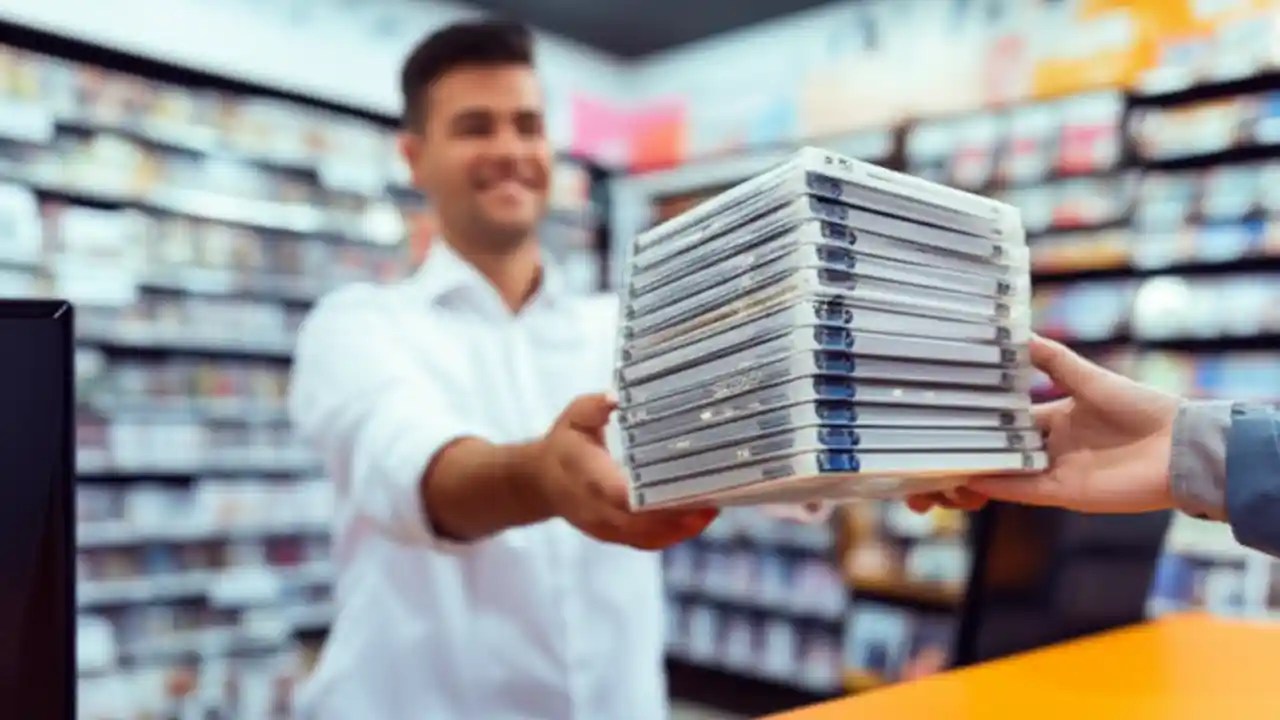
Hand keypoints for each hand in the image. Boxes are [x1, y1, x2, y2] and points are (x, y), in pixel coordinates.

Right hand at [532, 393, 717, 549]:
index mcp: (587, 477)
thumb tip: (616, 397)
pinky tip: (697, 519)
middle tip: (714, 494)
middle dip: (678, 513)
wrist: (540, 482)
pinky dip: (673, 535)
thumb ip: (594, 407)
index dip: (651, 497)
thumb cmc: (564, 443)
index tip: (683, 484)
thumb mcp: (574, 417)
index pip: (620, 494)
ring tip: (713, 505)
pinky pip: (647, 542)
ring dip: (681, 526)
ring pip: (648, 536)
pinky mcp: (614, 536)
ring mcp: (605, 528)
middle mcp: (596, 509)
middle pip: (642, 522)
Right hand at [907, 335, 1181, 514]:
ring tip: (937, 477)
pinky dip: (995, 487)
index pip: (1003, 421)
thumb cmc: (1141, 408)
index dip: (973, 421)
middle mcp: (1049, 446)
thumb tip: (1019, 332)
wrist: (1181, 447)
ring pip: (1000, 476)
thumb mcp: (1090, 378)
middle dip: (962, 456)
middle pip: (995, 452)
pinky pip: (1020, 491)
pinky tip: (967, 482)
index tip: (942, 416)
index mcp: (1054, 418)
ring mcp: (1054, 471)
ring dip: (970, 477)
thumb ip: (1054, 360)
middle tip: (926, 457)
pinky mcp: (1064, 494)